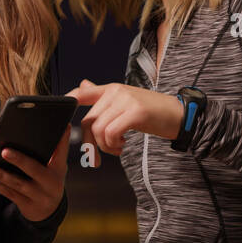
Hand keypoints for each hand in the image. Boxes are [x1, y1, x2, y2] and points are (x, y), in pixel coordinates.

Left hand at [0, 125, 69, 221]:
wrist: (50, 210)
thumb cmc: (49, 179)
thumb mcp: (56, 167)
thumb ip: (56, 150)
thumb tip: (61, 126)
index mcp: (58, 169)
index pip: (61, 152)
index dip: (62, 140)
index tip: (62, 126)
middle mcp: (51, 183)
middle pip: (33, 169)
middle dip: (19, 160)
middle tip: (4, 151)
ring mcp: (39, 196)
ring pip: (17, 183)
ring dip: (0, 174)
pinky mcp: (27, 205)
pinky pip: (9, 194)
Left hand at [64, 79, 182, 155]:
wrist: (180, 115)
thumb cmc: (153, 112)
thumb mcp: (127, 102)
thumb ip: (104, 97)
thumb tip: (83, 84)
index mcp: (112, 89)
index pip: (82, 93)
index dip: (67, 103)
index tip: (60, 120)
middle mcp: (116, 92)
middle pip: (88, 120)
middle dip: (90, 144)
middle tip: (98, 157)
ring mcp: (126, 100)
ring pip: (98, 129)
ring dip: (105, 146)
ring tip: (117, 149)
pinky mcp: (136, 112)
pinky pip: (112, 132)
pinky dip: (114, 145)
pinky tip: (123, 146)